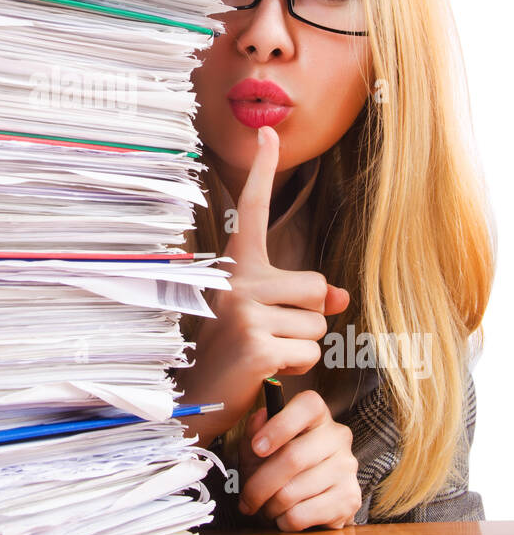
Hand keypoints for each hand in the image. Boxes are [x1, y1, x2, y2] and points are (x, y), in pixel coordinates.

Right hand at [179, 126, 349, 445]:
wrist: (190, 402)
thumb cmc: (227, 358)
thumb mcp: (260, 320)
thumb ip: (297, 302)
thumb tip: (344, 298)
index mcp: (233, 269)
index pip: (251, 211)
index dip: (261, 171)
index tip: (267, 132)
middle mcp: (236, 282)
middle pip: (316, 288)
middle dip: (308, 321)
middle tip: (269, 338)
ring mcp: (244, 311)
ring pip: (318, 326)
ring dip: (301, 349)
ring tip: (264, 356)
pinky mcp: (256, 343)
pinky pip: (309, 352)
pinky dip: (296, 369)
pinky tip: (264, 373)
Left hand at [237, 390, 361, 529]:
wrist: (311, 500)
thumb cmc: (280, 467)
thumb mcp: (260, 446)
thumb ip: (254, 431)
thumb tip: (260, 418)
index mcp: (317, 416)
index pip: (308, 406)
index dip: (279, 426)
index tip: (257, 447)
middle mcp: (338, 437)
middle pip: (293, 458)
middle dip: (259, 484)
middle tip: (247, 498)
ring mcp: (347, 469)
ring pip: (292, 492)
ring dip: (269, 506)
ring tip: (267, 507)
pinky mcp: (348, 499)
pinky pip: (301, 515)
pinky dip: (283, 521)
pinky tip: (285, 516)